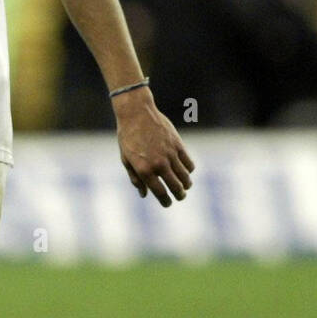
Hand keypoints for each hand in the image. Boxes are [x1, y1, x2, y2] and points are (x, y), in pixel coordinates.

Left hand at [113, 89, 193, 207]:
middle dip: (179, 195)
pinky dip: (189, 170)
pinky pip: (189, 163)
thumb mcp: (126, 160)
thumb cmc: (128, 137)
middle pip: (175, 188)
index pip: (160, 193)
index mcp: (144, 170)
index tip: (168, 203)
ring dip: (186, 185)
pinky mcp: (178, 145)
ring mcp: (170, 154)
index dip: (166, 202)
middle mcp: (159, 164)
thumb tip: (144, 194)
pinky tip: (186, 171)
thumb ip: (136, 178)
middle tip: (180, 196)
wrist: (136, 113)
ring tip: (185, 186)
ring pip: (185, 177)